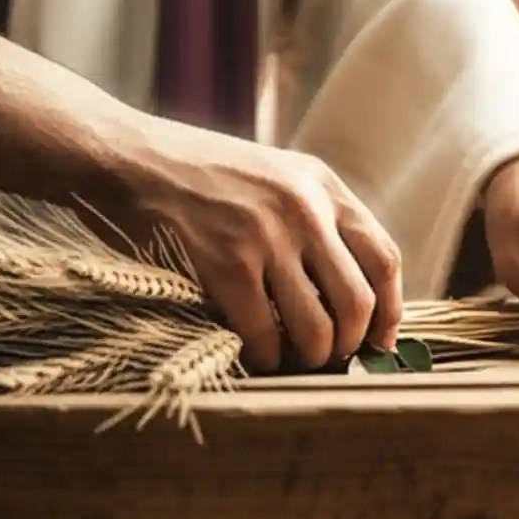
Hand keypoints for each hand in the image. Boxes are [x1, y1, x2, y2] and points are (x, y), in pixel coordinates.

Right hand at [105, 119, 402, 372]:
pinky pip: (265, 335)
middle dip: (351, 344)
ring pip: (318, 327)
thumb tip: (353, 296)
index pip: (385, 258)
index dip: (391, 311)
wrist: (127, 157)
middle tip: (334, 358)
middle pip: (360, 301)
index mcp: (324, 185)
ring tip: (296, 361)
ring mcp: (267, 237)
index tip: (381, 342)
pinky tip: (258, 358)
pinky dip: (267, 359)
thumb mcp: (275, 176)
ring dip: (311, 358)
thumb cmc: (200, 176)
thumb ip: (316, 219)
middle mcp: (306, 209)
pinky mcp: (225, 265)